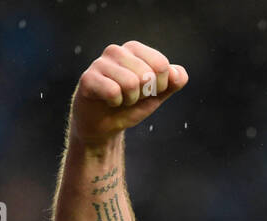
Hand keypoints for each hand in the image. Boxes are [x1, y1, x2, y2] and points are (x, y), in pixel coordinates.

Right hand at [69, 41, 187, 146]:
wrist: (105, 123)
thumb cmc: (131, 104)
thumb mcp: (157, 94)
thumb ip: (173, 83)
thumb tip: (178, 74)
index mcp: (135, 50)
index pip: (162, 64)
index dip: (160, 85)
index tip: (148, 90)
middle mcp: (117, 51)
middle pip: (148, 75)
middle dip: (144, 94)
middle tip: (132, 96)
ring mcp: (100, 63)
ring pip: (131, 83)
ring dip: (130, 99)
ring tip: (121, 98)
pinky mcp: (88, 78)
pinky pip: (113, 92)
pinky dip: (116, 103)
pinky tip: (108, 101)